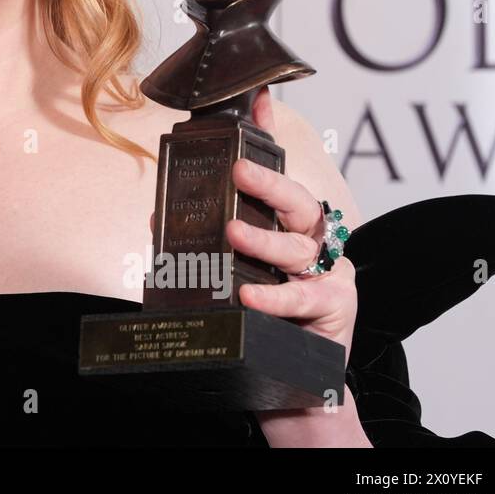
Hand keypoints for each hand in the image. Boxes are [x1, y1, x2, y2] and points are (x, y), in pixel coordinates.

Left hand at [228, 85, 367, 444]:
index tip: (256, 102)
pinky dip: (277, 297)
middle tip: (237, 171)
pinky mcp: (335, 313)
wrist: (291, 391)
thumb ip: (199, 245)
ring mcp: (329, 278)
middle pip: (300, 204)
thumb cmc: (260, 326)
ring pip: (301, 249)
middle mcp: (313, 247)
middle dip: (269, 182)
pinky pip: (306, 298)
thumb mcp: (228, 276)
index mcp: (288, 231)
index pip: (278, 177)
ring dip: (265, 240)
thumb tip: (159, 215)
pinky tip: (250, 295)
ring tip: (231, 235)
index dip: (270, 138)